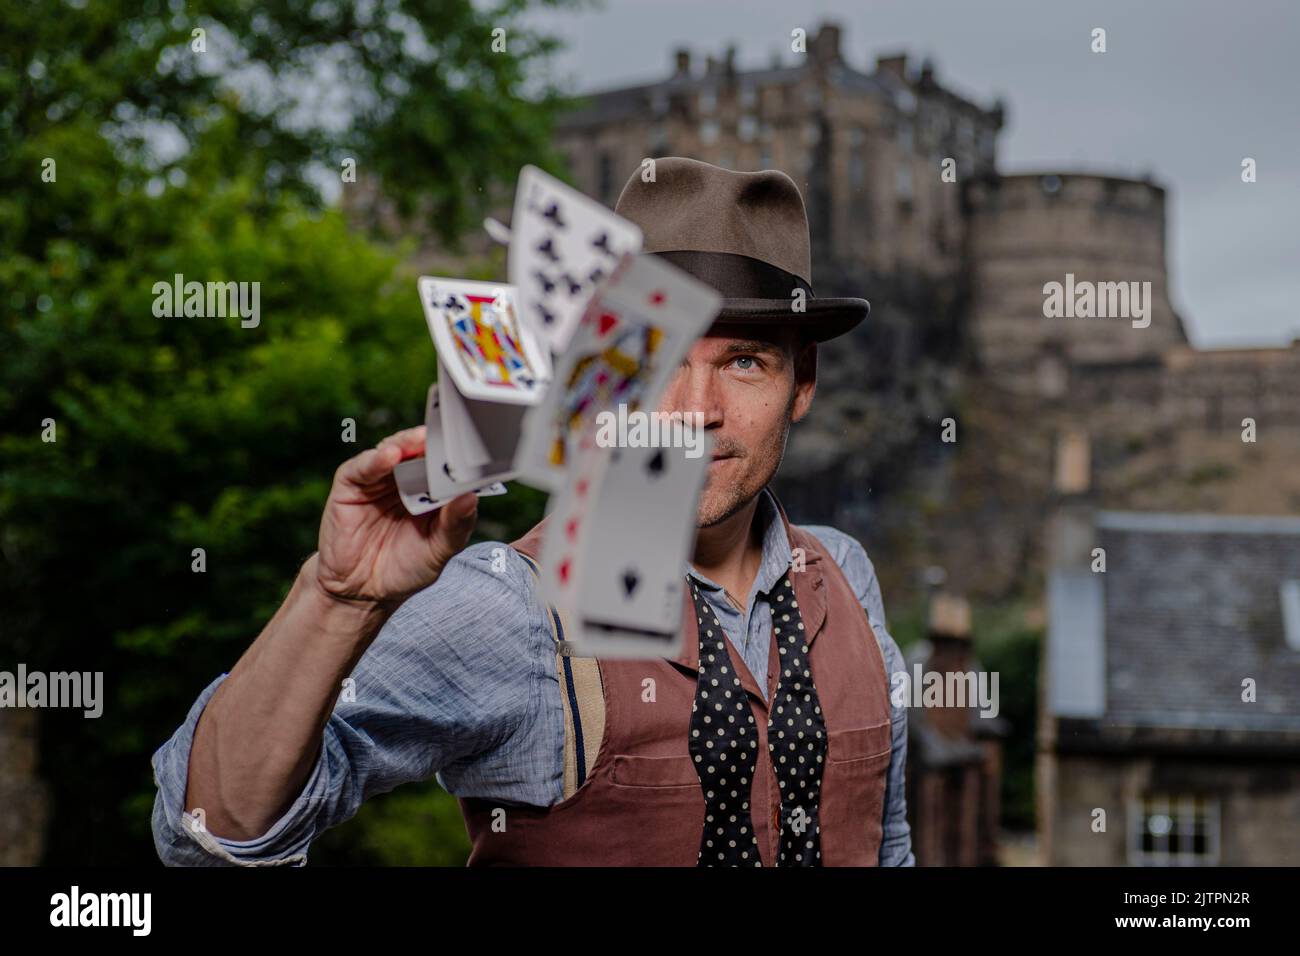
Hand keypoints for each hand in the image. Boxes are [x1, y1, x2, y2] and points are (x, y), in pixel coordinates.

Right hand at [314, 427, 478, 606]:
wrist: (362, 591)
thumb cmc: (406, 568)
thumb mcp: (439, 551)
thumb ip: (455, 525)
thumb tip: (471, 497)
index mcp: (434, 492)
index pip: (450, 466)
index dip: (461, 457)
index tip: (474, 449)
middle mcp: (408, 480)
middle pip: (423, 451)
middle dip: (437, 442)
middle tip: (449, 435)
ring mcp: (379, 480)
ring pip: (394, 450)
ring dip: (408, 442)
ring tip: (421, 440)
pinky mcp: (351, 484)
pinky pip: (362, 466)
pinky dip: (376, 459)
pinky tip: (390, 455)